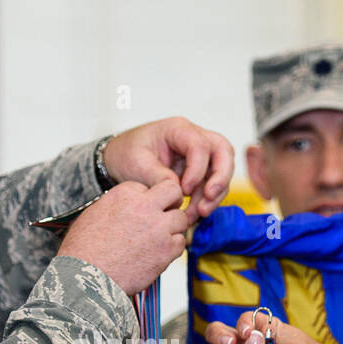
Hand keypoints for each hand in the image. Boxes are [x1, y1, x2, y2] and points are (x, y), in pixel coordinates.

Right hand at [56, 179, 188, 294]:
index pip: (146, 187)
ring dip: (172, 227)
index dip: (145, 200)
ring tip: (158, 239)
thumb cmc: (84, 250)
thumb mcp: (94, 214)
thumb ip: (116, 205)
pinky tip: (159, 253)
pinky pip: (181, 242)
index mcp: (125, 194)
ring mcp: (159, 228)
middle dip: (171, 201)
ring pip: (181, 218)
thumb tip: (128, 207)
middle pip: (172, 191)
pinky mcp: (166, 250)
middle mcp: (145, 207)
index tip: (139, 213)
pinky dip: (173, 247)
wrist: (87, 278)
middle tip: (165, 213)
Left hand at [101, 118, 233, 226]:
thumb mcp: (136, 164)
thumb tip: (177, 191)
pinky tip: (194, 214)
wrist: (120, 160)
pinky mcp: (198, 172)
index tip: (184, 189)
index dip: (197, 169)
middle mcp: (193, 139)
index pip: (200, 145)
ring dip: (214, 194)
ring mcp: (199, 156)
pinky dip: (207, 200)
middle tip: (208, 198)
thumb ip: (156, 175)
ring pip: (221, 171)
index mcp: (177, 129)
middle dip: (220, 177)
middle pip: (223, 152)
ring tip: (198, 213)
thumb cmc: (126, 154)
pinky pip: (211, 185)